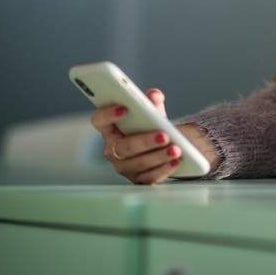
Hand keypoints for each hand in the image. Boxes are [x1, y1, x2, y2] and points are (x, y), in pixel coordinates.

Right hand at [91, 88, 220, 184]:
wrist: (161, 143)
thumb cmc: (150, 124)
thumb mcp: (152, 109)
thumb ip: (152, 100)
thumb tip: (154, 95)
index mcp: (110, 128)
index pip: (99, 120)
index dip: (108, 114)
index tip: (125, 108)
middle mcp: (112, 149)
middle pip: (123, 146)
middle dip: (145, 141)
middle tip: (164, 135)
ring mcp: (124, 166)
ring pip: (139, 163)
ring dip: (159, 156)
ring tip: (176, 149)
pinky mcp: (137, 179)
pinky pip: (149, 177)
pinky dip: (164, 169)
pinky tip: (176, 161)